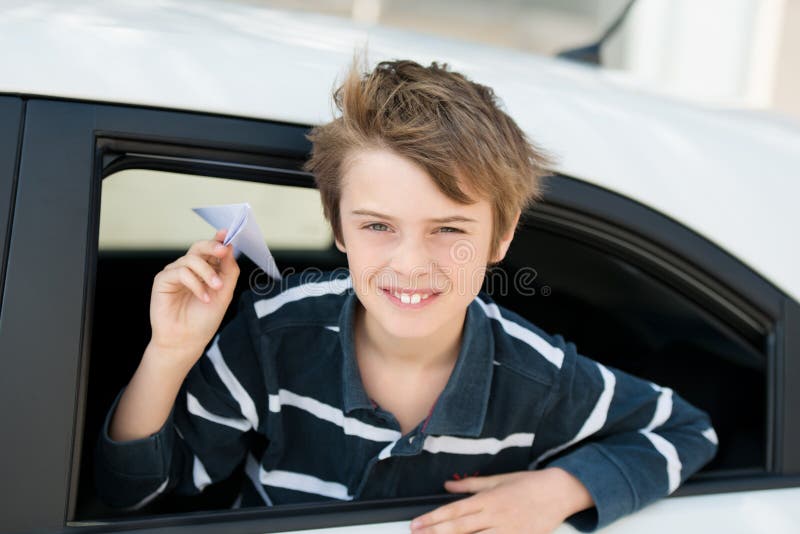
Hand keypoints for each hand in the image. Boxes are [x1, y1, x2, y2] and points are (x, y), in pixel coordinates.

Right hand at [148, 229, 239, 364]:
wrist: (187, 341)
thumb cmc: (204, 320)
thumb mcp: (224, 294)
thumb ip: (229, 270)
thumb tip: (229, 247)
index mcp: (204, 270)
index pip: (211, 250)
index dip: (219, 239)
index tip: (227, 233)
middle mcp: (189, 269)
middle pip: (199, 247)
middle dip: (213, 246)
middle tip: (223, 251)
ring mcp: (175, 273)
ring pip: (191, 259)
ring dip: (207, 272)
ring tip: (217, 288)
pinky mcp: (162, 280)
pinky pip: (181, 272)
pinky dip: (195, 283)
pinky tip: (203, 297)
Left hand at [409, 468, 593, 533]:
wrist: (560, 492)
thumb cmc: (529, 484)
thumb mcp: (498, 479)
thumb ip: (471, 484)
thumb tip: (447, 486)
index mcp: (489, 499)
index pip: (454, 511)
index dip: (433, 519)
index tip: (416, 523)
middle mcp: (495, 516)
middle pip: (459, 528)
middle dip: (435, 533)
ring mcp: (508, 532)